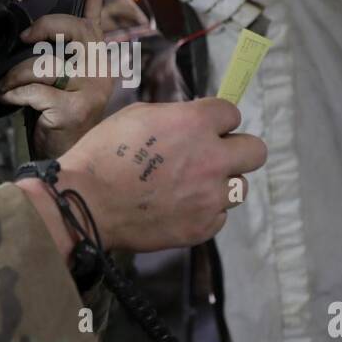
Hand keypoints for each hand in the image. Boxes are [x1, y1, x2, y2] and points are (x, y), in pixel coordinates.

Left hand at [0, 0, 112, 157]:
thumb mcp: (59, 80)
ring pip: (46, 65)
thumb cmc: (58, 116)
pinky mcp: (75, 109)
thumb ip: (56, 55)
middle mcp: (101, 70)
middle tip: (24, 38)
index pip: (96, 22)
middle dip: (46, 27)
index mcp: (98, 59)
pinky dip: (14, 94)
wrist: (66, 155)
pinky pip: (35, 91)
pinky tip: (8, 99)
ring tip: (5, 85)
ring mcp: (91, 90)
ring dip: (16, 74)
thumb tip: (30, 36)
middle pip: (75, 30)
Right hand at [19, 98, 266, 255]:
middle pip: (256, 151)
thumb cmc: (103, 154)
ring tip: (190, 187)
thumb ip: (175, 117)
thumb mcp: (137, 115)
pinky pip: (219, 216)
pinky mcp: (202, 227)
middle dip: (237, 150)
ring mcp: (210, 197)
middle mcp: (212, 159)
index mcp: (196, 124)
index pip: (232, 113)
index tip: (205, 128)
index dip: (218, 120)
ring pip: (239, 188)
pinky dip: (204, 212)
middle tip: (215, 156)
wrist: (85, 203)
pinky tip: (177, 208)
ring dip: (220, 184)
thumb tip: (193, 123)